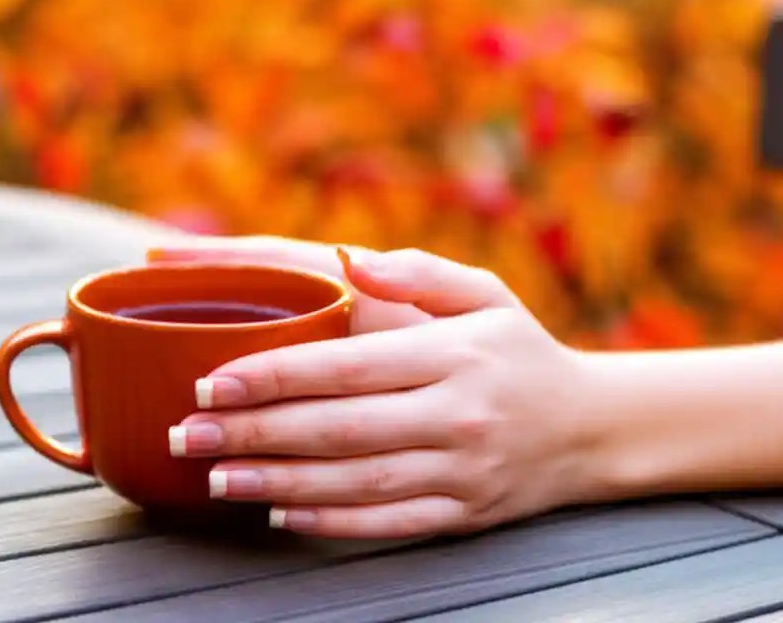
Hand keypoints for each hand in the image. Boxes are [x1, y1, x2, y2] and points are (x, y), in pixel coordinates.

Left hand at [168, 247, 594, 538]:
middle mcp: (457, 415)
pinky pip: (387, 524)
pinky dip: (330, 520)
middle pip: (338, 429)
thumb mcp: (485, 293)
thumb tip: (344, 259)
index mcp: (454, 355)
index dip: (273, 376)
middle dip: (254, 433)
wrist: (594, 428)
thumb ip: (417, 271)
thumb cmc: (519, 351)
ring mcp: (461, 471)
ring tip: (216, 478)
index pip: (347, 368)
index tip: (213, 382)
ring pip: (354, 483)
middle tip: (188, 434)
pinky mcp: (463, 514)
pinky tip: (279, 512)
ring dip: (277, 484)